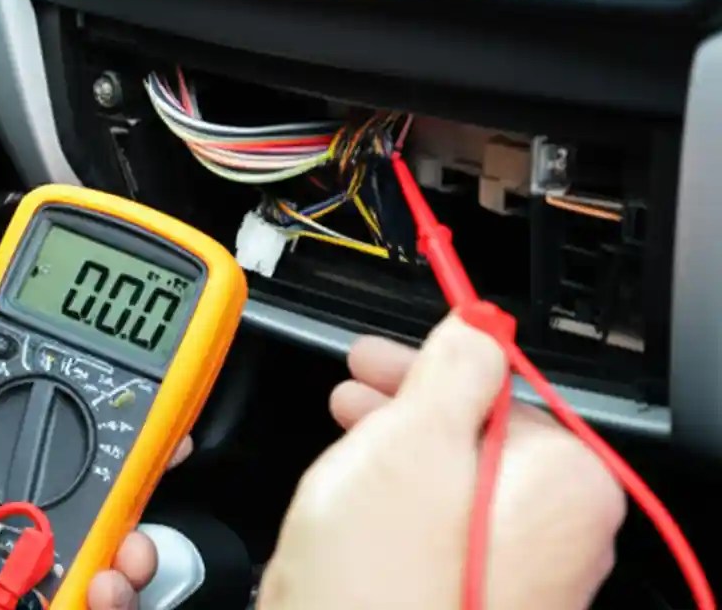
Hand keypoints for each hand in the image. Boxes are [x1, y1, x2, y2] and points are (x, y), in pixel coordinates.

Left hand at [0, 362, 191, 609]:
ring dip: (120, 574)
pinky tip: (89, 600)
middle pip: (85, 531)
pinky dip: (91, 608)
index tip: (142, 432)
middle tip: (138, 509)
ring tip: (107, 575)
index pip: (38, 470)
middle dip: (129, 513)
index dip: (96, 449)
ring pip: (88, 586)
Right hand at [258, 315, 625, 609]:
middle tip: (353, 393)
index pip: (501, 386)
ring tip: (347, 445)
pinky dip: (405, 509)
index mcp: (563, 484)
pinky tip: (360, 510)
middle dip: (408, 410)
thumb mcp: (407, 441)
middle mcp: (564, 540)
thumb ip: (450, 367)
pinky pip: (450, 538)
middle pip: (481, 438)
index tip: (375, 355)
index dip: (425, 364)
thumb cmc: (378, 588)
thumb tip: (476, 326)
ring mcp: (528, 586)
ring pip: (460, 487)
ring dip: (400, 455)